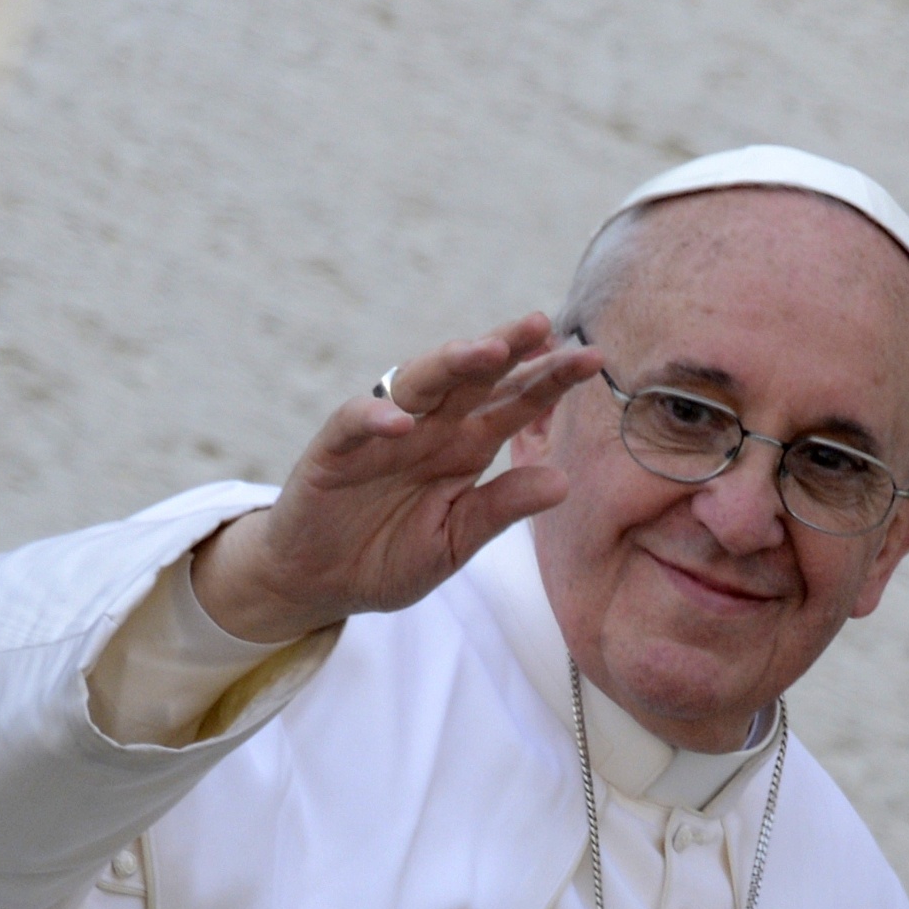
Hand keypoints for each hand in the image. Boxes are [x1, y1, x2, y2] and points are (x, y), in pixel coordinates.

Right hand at [191, 311, 602, 642]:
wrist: (317, 583)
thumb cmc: (387, 557)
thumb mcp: (454, 543)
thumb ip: (500, 511)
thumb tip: (563, 482)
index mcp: (464, 448)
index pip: (514, 404)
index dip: (549, 381)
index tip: (592, 360)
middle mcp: (428, 429)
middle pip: (472, 379)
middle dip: (505, 350)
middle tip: (541, 325)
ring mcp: (380, 435)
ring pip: (417, 383)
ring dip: (449, 364)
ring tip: (485, 351)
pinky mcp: (333, 450)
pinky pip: (353, 422)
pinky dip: (374, 418)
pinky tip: (400, 421)